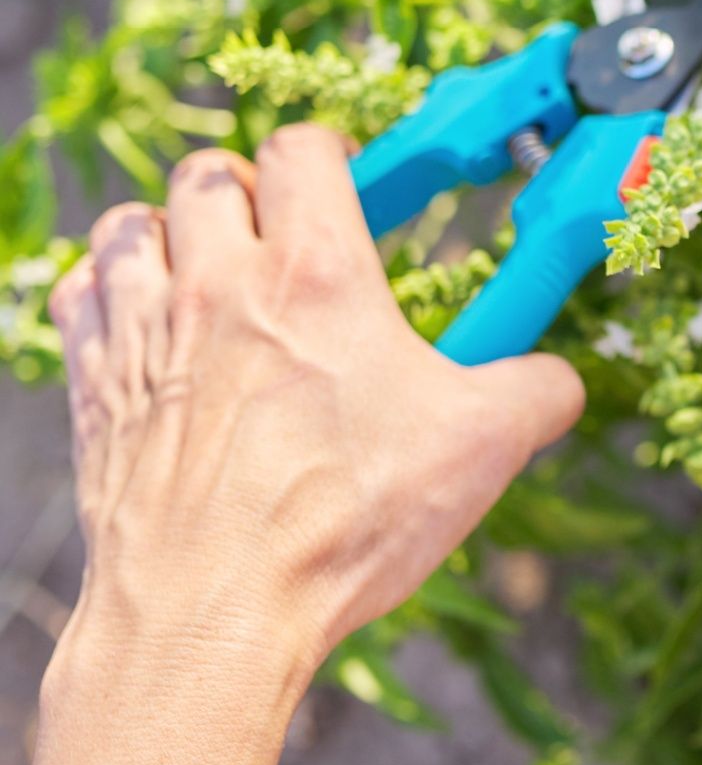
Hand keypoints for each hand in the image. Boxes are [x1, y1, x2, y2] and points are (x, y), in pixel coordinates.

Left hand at [43, 124, 583, 685]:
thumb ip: (537, 392)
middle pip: (210, 173)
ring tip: (206, 269)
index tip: (353, 187)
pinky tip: (144, 321)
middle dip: (249, 188)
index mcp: (317, 276)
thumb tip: (560, 382)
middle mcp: (219, 285)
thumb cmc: (343, 523)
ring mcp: (143, 334)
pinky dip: (108, 290)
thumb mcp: (482, 447)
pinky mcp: (93, 390)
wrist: (210, 615)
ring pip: (131, 223)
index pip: (302, 149)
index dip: (332, 155)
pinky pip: (79, 293)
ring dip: (169, 230)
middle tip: (282, 234)